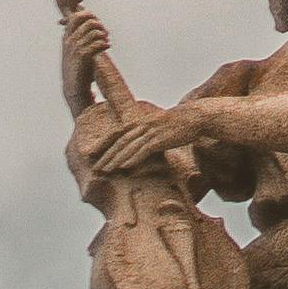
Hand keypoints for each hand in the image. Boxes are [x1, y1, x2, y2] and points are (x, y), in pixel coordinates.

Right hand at [55, 7, 112, 115]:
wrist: (74, 87)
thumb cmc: (78, 68)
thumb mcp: (76, 50)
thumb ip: (81, 37)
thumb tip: (93, 24)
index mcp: (67, 38)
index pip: (76, 17)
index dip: (90, 16)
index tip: (98, 24)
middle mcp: (70, 41)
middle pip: (88, 21)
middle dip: (100, 25)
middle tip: (105, 33)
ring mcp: (76, 48)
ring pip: (95, 31)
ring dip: (104, 35)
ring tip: (107, 41)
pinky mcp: (83, 56)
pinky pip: (98, 42)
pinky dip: (105, 43)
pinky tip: (107, 47)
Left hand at [101, 97, 221, 168]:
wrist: (196, 117)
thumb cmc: (179, 124)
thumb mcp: (158, 126)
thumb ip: (147, 135)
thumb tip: (139, 146)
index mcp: (140, 122)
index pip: (116, 133)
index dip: (103, 143)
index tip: (91, 154)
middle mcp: (142, 125)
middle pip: (119, 141)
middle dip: (106, 155)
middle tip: (95, 168)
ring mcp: (151, 131)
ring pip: (128, 147)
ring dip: (115, 159)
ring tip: (105, 171)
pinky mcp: (161, 139)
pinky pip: (144, 150)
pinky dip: (133, 158)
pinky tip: (125, 167)